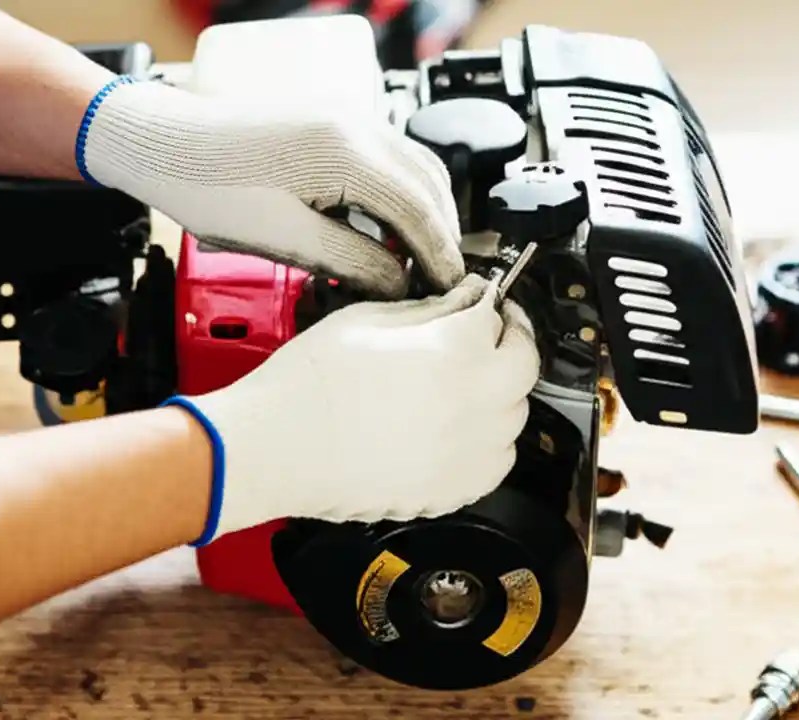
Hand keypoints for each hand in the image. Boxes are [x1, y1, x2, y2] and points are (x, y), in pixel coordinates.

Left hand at [79, 79, 463, 297]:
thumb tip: (400, 283)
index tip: (450, 289)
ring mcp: (345, 119)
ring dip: (424, 213)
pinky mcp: (331, 125)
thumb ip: (353, 261)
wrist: (161, 145)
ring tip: (418, 261)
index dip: (440, 254)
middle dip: (441, 234)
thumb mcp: (285, 239)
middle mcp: (355, 126)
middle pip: (427, 184)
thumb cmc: (208, 187)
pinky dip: (402, 194)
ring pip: (414, 168)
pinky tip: (389, 228)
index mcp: (346, 152)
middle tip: (441, 281)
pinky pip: (388, 159)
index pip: (418, 209)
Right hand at [182, 275, 539, 539]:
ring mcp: (469, 452)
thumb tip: (460, 305)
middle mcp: (476, 401)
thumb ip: (428, 310)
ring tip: (470, 384)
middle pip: (523, 365)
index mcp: (458, 349)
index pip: (499, 314)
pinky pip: (495, 463)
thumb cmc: (309, 382)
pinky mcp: (454, 490)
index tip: (484, 299)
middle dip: (510, 343)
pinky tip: (461, 431)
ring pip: (515, 417)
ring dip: (500, 394)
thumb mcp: (367, 318)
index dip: (492, 301)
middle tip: (491, 334)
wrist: (274, 447)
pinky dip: (488, 443)